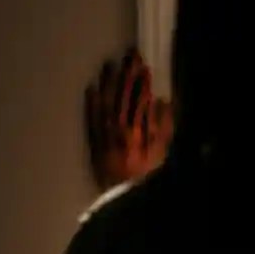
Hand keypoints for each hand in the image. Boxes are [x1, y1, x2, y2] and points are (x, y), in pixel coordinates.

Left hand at [85, 49, 172, 191]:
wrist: (123, 196)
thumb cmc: (145, 174)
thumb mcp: (161, 150)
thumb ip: (163, 125)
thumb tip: (162, 101)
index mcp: (137, 129)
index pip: (140, 99)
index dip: (142, 82)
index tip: (144, 66)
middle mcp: (119, 128)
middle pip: (122, 96)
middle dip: (126, 75)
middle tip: (128, 57)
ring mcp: (104, 134)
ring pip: (106, 102)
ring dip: (108, 82)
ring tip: (109, 65)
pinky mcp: (94, 141)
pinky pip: (91, 118)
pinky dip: (90, 103)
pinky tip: (90, 88)